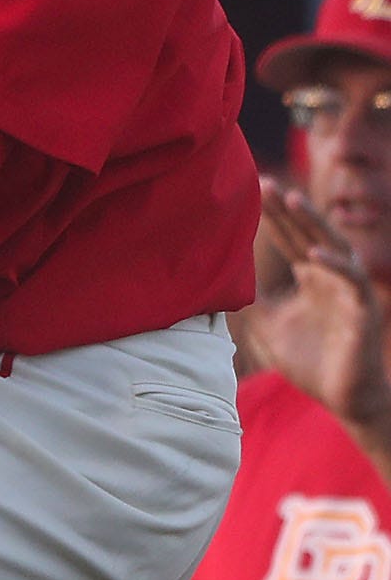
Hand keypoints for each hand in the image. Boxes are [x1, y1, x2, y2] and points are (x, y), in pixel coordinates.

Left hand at [241, 178, 390, 443]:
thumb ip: (249, 302)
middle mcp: (330, 276)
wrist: (342, 397)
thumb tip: (214, 283)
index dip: (272, 216)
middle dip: (287, 209)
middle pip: (308, 233)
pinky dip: (336, 265)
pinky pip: (353, 280)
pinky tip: (314, 254)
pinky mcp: (364, 309)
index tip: (251, 190)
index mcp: (309, 277)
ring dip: (314, 223)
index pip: (289, 239)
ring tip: (293, 200)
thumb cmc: (309, 361)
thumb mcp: (268, 327)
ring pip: (334, 246)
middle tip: (263, 182)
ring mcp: (348, 290)